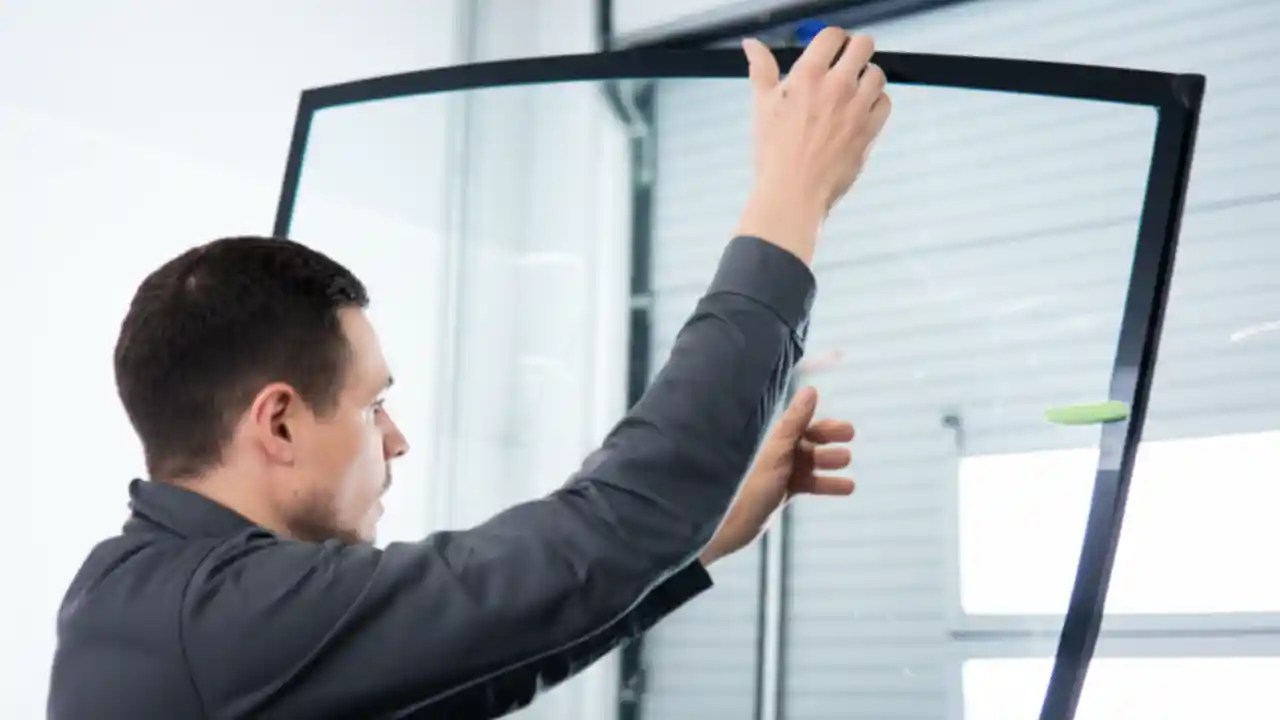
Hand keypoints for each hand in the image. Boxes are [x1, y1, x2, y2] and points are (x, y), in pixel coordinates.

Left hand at [700, 387, 855, 565]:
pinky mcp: (782, 493)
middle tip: (850, 443)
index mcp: (773, 439)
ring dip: (829, 462)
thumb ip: (795, 422)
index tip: (848, 431)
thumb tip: (812, 389)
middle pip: (809, 442)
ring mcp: (780, 473)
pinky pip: (810, 485)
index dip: (826, 426)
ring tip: (847, 462)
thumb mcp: (777, 452)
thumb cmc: (749, 484)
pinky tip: (848, 487)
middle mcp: (777, 453)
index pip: (803, 424)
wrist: (729, 524)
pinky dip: (827, 484)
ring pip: (811, 464)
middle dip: (829, 442)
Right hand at [736, 28, 891, 264]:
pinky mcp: (870, 130)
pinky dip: (876, 102)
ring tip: (853, 90)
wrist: (793, 193)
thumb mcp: (762, 106)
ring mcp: (857, 108)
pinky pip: (885, 102)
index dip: (833, 39)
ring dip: (867, 77)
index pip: (832, 36)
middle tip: (847, 63)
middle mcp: (836, 86)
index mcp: (807, 75)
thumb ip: (761, 69)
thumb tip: (751, 45)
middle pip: (863, 46)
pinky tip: (860, 111)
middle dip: (856, 50)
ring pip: (877, 73)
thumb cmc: (774, 152)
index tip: (830, 50)